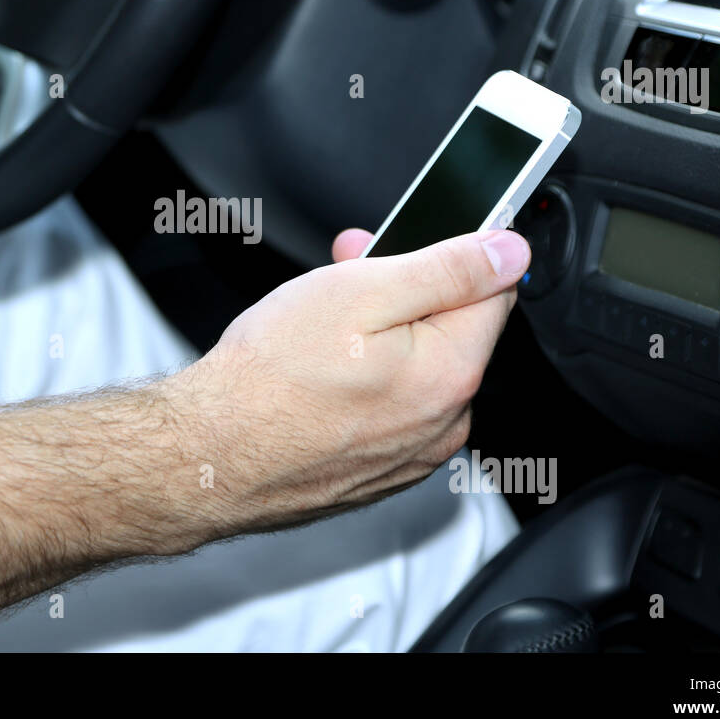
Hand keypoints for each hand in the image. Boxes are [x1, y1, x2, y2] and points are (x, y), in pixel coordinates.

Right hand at [172, 227, 528, 538]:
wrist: (211, 454)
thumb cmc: (271, 377)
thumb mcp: (361, 291)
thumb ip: (448, 269)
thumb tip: (509, 252)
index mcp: (453, 373)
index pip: (494, 292)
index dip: (447, 254)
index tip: (403, 245)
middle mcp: (445, 423)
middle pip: (452, 332)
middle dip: (405, 292)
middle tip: (346, 271)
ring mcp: (412, 455)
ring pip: (418, 372)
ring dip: (383, 338)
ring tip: (321, 325)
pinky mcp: (379, 473)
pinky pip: (392, 411)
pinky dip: (365, 384)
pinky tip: (320, 373)